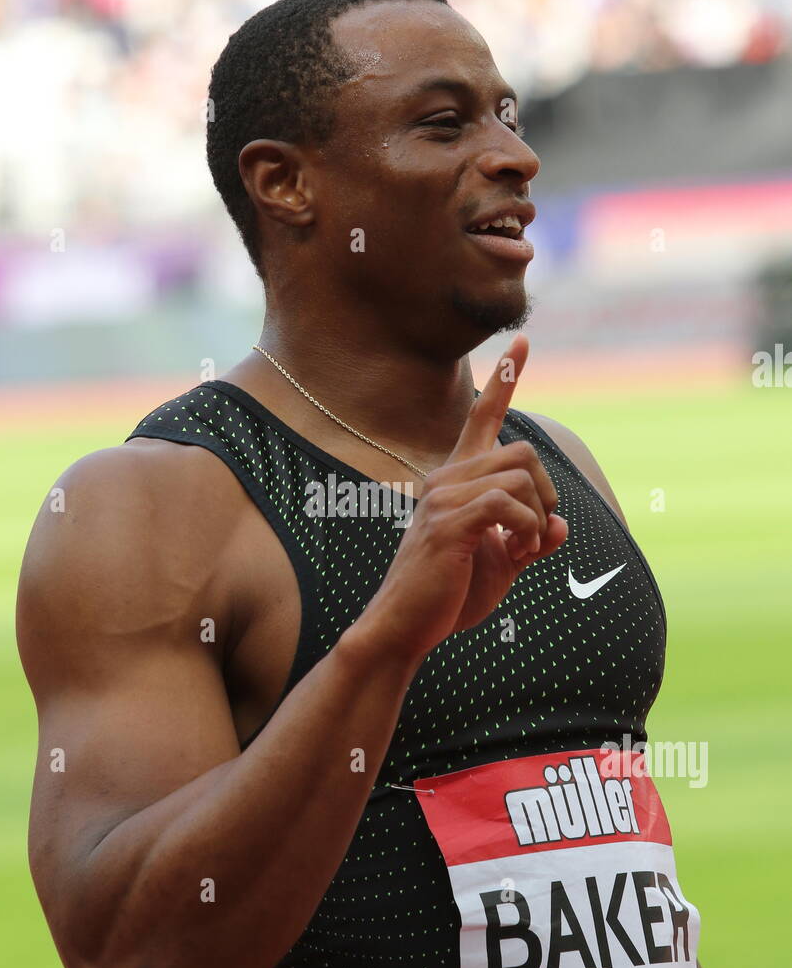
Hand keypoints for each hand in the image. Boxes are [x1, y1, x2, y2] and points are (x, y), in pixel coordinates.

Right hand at [361, 333, 567, 663]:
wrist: (405, 627)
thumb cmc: (448, 595)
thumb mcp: (502, 562)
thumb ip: (533, 539)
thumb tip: (563, 524)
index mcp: (455, 480)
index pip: (481, 416)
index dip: (505, 377)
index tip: (523, 340)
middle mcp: (445, 478)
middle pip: (523, 452)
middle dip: (547, 495)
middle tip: (537, 538)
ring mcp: (443, 497)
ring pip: (520, 478)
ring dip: (538, 520)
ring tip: (524, 553)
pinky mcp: (448, 522)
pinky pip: (509, 506)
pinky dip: (528, 532)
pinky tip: (516, 555)